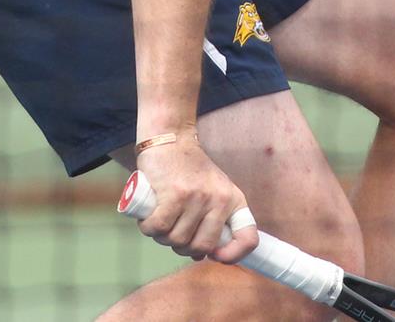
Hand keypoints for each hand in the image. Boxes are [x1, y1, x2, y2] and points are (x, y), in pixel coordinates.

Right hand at [133, 131, 257, 262]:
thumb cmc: (189, 168)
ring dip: (162, 238)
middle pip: (201, 247)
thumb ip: (212, 218)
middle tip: (173, 235)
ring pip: (177, 239)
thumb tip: (203, 254)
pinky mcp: (174, 194)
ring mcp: (197, 198)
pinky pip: (159, 228)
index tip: (215, 257)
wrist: (170, 137)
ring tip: (159, 224)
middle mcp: (219, 200)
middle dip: (183, 248)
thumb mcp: (213, 189)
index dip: (234, 255)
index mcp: (233, 200)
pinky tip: (147, 222)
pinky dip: (149, 229)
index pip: (248, 237)